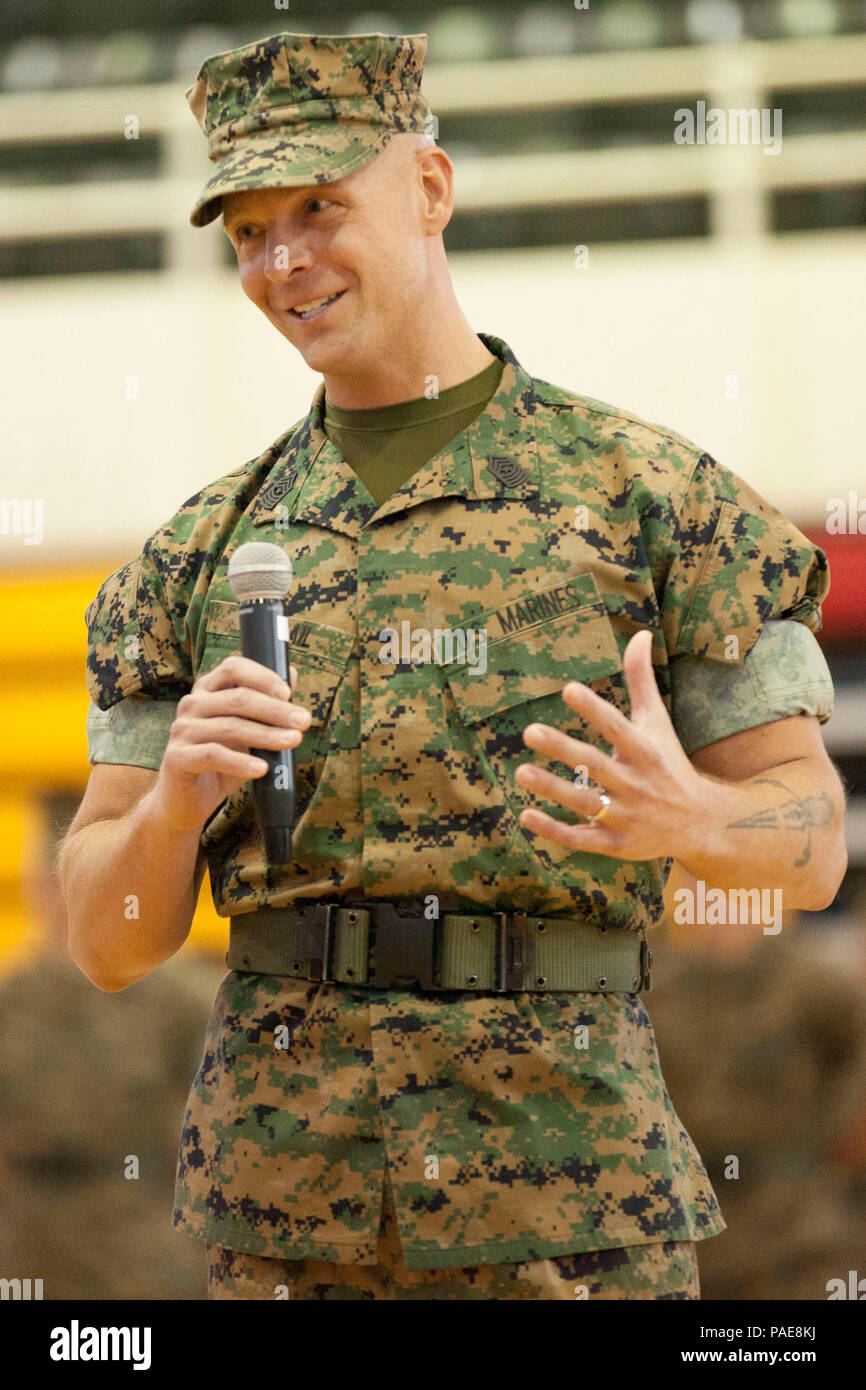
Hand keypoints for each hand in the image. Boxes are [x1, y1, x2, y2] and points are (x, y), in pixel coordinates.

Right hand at [152, 656, 310, 833]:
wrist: (190, 801)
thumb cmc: (223, 761)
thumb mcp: (248, 731)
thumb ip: (266, 705)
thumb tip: (290, 673)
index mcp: (208, 690)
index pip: (233, 668)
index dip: (262, 677)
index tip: (288, 693)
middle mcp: (192, 704)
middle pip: (237, 698)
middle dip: (275, 710)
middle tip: (304, 721)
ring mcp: (182, 729)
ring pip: (230, 727)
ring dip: (266, 734)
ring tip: (293, 741)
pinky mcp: (177, 757)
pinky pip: (213, 755)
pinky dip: (241, 762)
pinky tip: (262, 769)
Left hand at [515, 629, 706, 860]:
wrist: (700, 824)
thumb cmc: (669, 763)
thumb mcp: (657, 722)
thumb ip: (642, 680)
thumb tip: (640, 633)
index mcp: (646, 751)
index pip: (617, 727)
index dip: (593, 709)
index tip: (568, 689)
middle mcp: (636, 784)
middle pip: (595, 765)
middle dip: (563, 749)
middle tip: (529, 731)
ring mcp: (627, 817)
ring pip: (585, 802)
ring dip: (553, 789)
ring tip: (521, 771)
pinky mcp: (616, 844)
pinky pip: (581, 838)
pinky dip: (554, 830)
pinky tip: (526, 815)